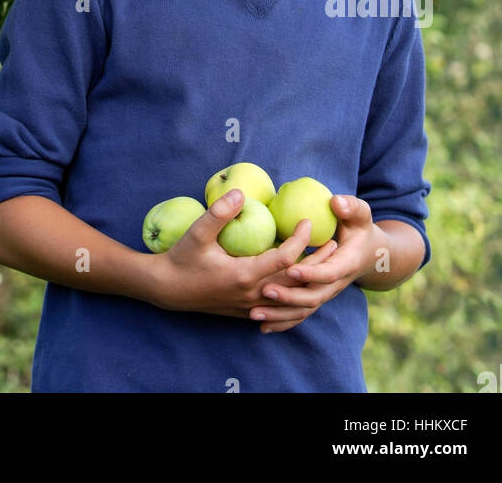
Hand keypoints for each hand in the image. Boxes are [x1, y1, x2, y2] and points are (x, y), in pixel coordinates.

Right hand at [147, 190, 317, 317]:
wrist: (167, 290)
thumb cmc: (181, 259)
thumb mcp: (197, 233)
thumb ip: (219, 213)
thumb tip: (239, 191)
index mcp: (244, 275)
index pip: (284, 258)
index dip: (299, 239)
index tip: (308, 221)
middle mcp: (252, 294)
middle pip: (295, 279)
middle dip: (316, 261)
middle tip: (333, 242)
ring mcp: (251, 306)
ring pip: (290, 296)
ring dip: (309, 279)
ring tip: (324, 262)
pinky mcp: (246, 311)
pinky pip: (279, 306)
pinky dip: (295, 295)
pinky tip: (302, 285)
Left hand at [249, 194, 380, 332]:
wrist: (371, 254)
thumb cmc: (360, 228)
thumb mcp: (361, 215)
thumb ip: (351, 207)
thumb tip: (335, 202)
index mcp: (346, 264)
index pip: (328, 273)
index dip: (310, 273)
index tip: (290, 269)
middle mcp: (335, 284)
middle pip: (313, 298)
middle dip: (288, 296)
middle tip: (264, 290)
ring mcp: (325, 294)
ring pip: (304, 310)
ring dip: (280, 314)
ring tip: (254, 313)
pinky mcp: (316, 298)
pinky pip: (299, 315)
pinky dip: (282, 322)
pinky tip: (262, 327)